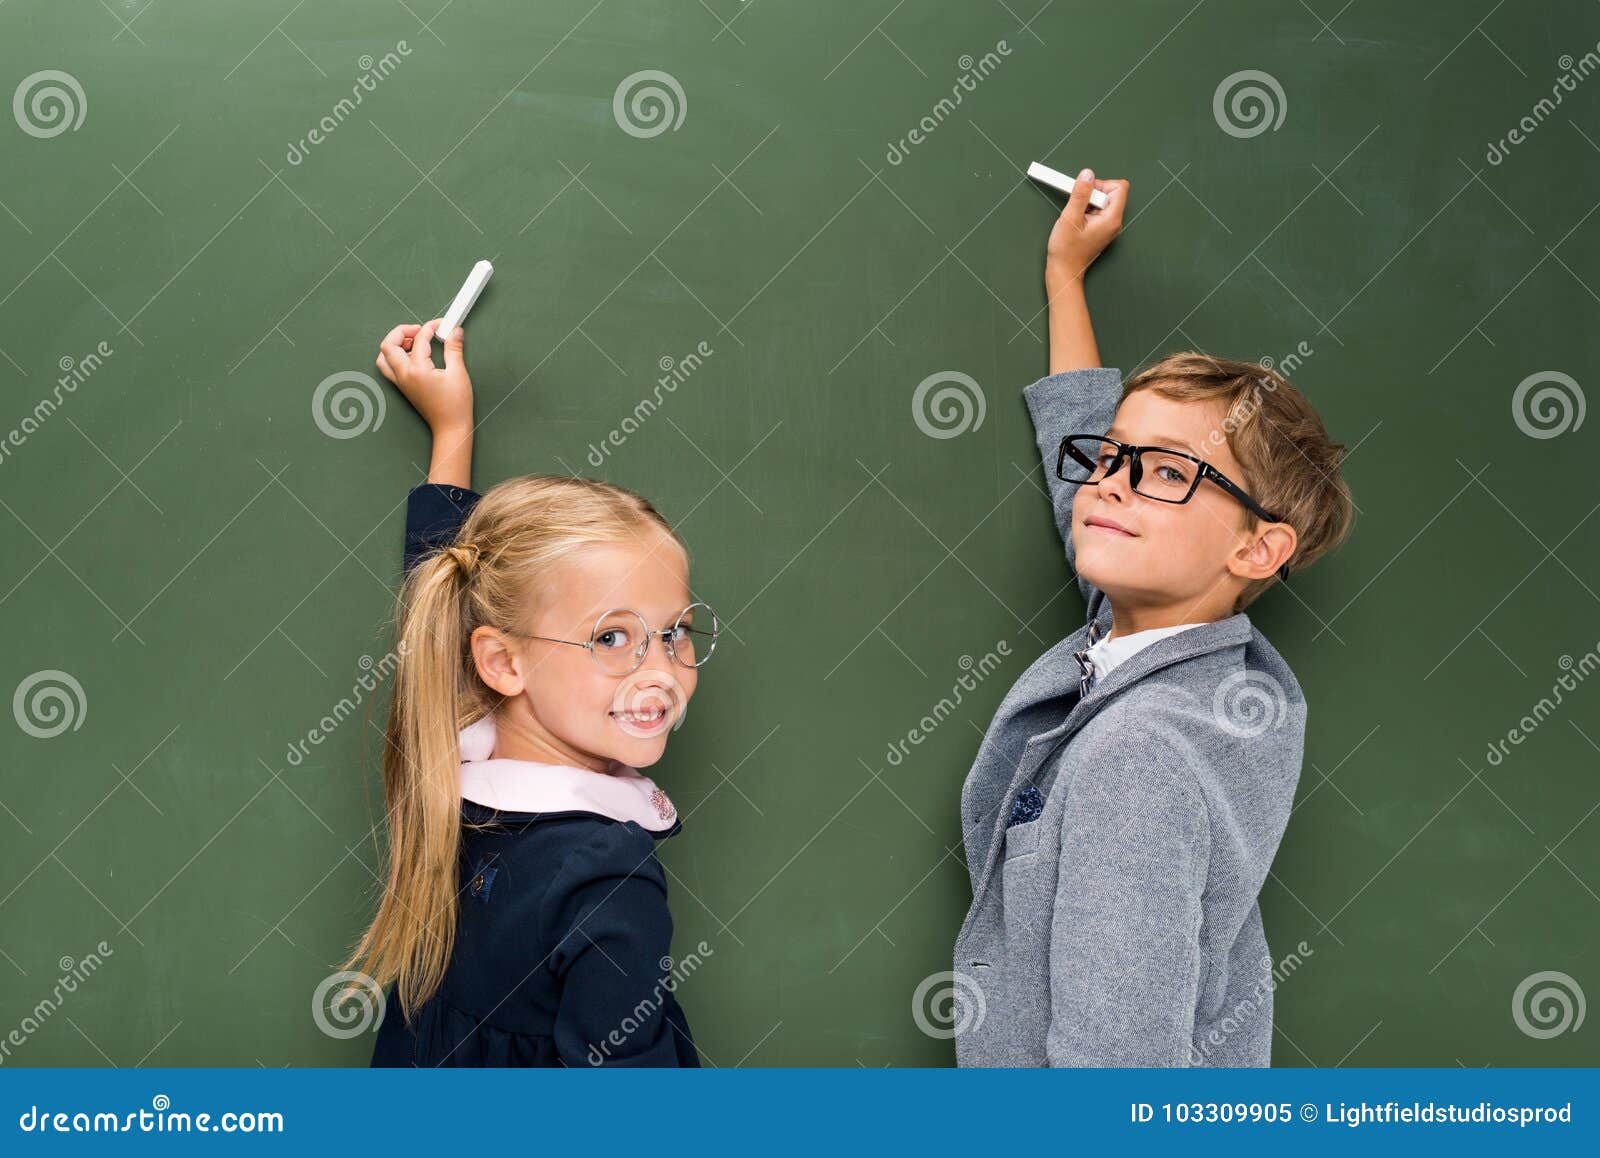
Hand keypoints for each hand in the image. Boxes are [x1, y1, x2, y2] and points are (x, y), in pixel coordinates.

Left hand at [376, 319, 472, 434]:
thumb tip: (454, 331)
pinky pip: (389, 367)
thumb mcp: (458, 373)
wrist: (450, 427)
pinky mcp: (403, 387)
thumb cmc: (455, 405)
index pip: (419, 340)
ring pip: (384, 357)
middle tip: (420, 331)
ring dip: (395, 345)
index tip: (441, 324)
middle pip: (389, 345)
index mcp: (417, 370)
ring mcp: (401, 382)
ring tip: (413, 342)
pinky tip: (412, 355)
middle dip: (402, 332)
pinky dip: (396, 356)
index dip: (430, 328)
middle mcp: (404, 375)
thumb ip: (454, 349)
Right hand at [1044, 169, 1128, 288]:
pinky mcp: (1101, 229)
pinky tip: (1077, 221)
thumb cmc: (1067, 251)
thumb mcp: (1070, 218)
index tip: (1085, 193)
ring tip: (1076, 217)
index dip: (1101, 184)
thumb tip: (1087, 174)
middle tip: (1078, 207)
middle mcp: (1114, 222)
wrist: (1064, 272)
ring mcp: (1108, 226)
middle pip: (1111, 192)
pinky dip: (1086, 210)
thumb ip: (1080, 194)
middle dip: (1092, 193)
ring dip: (1087, 202)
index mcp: (1112, 219)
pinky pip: (1097, 210)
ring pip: (1102, 201)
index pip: (1119, 187)